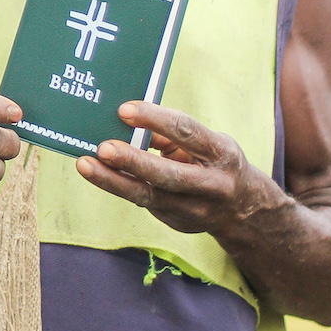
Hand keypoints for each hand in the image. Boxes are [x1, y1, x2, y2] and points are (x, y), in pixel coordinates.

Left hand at [74, 101, 268, 237]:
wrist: (244, 208)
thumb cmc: (214, 162)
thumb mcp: (205, 143)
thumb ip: (172, 135)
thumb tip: (128, 122)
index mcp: (222, 153)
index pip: (187, 132)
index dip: (155, 119)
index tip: (124, 110)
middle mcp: (212, 184)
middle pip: (169, 173)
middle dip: (134, 160)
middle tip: (103, 147)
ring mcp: (195, 208)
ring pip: (149, 195)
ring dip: (113, 180)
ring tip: (86, 164)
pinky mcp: (178, 221)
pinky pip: (143, 201)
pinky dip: (119, 186)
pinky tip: (97, 174)